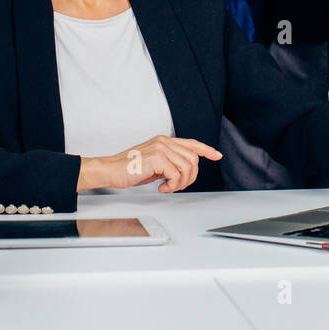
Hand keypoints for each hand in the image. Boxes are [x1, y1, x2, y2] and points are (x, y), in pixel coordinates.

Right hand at [80, 135, 222, 192]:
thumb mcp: (154, 164)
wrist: (111, 170)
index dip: (207, 150)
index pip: (192, 144)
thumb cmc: (129, 169)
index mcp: (164, 141)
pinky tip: (161, 188)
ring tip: (168, 187)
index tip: (217, 155)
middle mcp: (164, 141)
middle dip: (190, 177)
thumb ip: (170, 162)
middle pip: (193, 159)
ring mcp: (161, 148)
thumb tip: (184, 170)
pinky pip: (176, 175)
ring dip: (181, 183)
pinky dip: (172, 185)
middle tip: (177, 186)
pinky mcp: (157, 158)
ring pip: (187, 167)